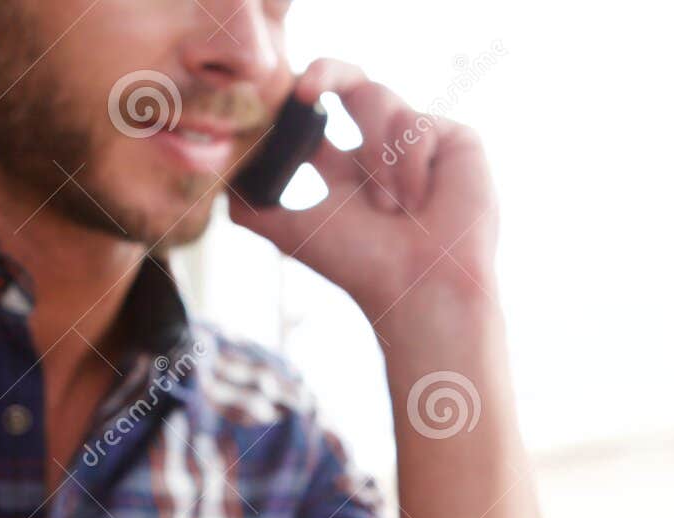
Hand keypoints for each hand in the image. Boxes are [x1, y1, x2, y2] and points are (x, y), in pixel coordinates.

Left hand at [229, 60, 498, 322]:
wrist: (419, 287)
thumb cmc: (361, 265)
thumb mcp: (292, 230)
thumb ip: (252, 204)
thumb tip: (217, 179)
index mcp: (344, 168)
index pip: (318, 110)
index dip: (300, 94)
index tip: (287, 101)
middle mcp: (381, 149)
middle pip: (351, 80)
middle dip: (327, 74)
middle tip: (307, 90)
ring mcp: (420, 142)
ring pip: (382, 102)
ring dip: (378, 160)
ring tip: (390, 210)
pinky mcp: (456, 140)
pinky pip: (421, 122)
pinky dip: (412, 164)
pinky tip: (421, 202)